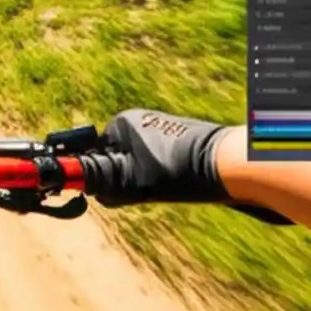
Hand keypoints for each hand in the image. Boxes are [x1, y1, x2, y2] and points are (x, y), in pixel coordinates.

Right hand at [77, 109, 232, 205]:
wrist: (227, 163)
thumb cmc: (179, 170)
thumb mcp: (133, 183)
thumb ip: (103, 184)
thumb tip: (83, 186)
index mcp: (123, 122)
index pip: (97, 153)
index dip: (105, 176)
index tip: (121, 189)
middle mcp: (140, 120)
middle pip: (120, 158)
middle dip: (128, 177)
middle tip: (145, 190)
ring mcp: (161, 127)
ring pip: (140, 162)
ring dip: (147, 178)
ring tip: (167, 185)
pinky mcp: (179, 138)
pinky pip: (159, 160)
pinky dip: (164, 174)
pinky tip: (178, 181)